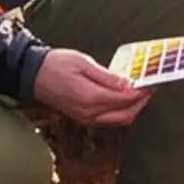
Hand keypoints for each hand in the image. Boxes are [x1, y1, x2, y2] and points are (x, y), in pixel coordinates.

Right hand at [32, 49, 152, 125]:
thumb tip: (128, 86)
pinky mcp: (82, 118)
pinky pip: (107, 120)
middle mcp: (89, 112)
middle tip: (148, 89)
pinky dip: (119, 111)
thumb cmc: (56, 65)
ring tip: (139, 93)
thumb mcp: (84, 63)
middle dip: (140, 104)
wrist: (33, 75)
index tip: (150, 83)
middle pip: (125, 115)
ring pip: (118, 120)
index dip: (141, 92)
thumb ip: (108, 77)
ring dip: (131, 109)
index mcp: (91, 97)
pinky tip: (122, 98)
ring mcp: (85, 118)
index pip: (125, 100)